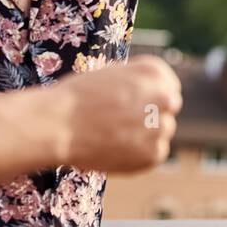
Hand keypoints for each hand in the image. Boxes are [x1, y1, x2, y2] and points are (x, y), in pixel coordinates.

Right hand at [56, 55, 181, 172]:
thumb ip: (138, 85)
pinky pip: (154, 154)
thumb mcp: (112, 76)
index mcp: (154, 72)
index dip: (152, 95)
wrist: (58, 125)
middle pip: (169, 108)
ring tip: (113, 135)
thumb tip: (153, 98)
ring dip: (145, 135)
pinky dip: (138, 155)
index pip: (168, 85)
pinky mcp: (154, 154)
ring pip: (162, 132)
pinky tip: (114, 149)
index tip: (137, 103)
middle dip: (153, 114)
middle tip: (125, 122)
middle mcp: (164, 97)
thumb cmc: (76, 98)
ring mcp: (161, 127)